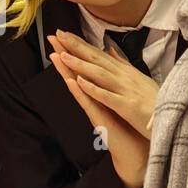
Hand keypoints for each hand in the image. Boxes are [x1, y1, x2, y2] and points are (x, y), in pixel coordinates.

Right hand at [49, 34, 148, 187]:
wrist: (135, 154)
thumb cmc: (130, 128)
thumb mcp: (123, 100)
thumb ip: (116, 83)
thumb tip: (114, 63)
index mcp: (102, 91)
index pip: (87, 67)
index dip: (77, 49)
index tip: (66, 33)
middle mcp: (95, 99)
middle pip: (77, 72)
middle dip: (66, 54)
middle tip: (52, 37)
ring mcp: (95, 109)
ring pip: (78, 86)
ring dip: (66, 70)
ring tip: (54, 54)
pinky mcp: (100, 121)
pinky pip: (88, 104)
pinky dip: (80, 92)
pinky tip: (71, 81)